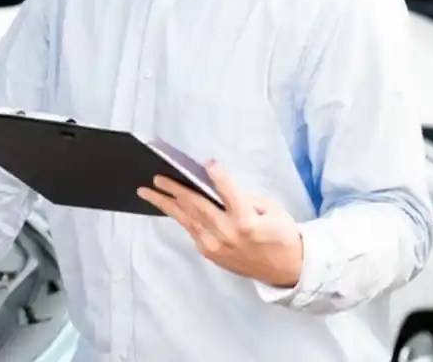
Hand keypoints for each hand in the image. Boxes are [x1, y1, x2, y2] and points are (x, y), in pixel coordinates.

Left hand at [136, 160, 303, 287]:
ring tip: (146, 191)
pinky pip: (191, 230)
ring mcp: (216, 246)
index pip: (229, 194)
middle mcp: (228, 234)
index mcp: (248, 221)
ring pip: (186, 219)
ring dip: (165, 203)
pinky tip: (166, 205)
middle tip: (157, 177)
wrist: (286, 269)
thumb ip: (244, 198)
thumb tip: (215, 185)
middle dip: (175, 190)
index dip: (218, 177)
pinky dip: (178, 216)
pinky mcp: (209, 253)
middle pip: (198, 207)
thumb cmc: (280, 234)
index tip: (208, 163)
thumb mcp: (272, 210)